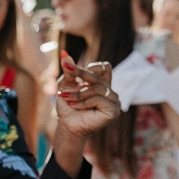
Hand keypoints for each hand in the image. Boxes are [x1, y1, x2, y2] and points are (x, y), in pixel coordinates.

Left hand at [50, 52, 120, 174]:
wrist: (67, 125)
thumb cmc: (68, 106)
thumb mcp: (67, 85)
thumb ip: (69, 70)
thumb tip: (64, 53)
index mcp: (104, 83)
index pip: (104, 67)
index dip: (88, 67)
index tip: (70, 70)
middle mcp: (111, 91)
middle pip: (99, 76)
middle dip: (80, 76)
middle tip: (65, 80)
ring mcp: (114, 101)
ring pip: (98, 88)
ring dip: (80, 94)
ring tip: (69, 101)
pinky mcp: (114, 111)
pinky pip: (99, 99)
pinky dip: (85, 102)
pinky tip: (77, 107)